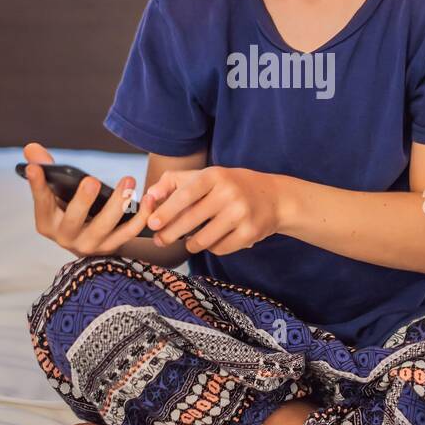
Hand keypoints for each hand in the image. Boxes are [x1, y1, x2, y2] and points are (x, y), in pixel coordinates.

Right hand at [22, 142, 154, 255]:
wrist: (88, 241)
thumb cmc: (68, 209)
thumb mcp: (55, 193)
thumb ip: (45, 169)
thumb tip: (31, 148)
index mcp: (47, 222)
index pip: (40, 203)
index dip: (37, 186)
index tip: (34, 168)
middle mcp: (66, 237)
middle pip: (74, 219)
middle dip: (82, 201)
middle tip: (92, 180)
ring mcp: (90, 245)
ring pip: (105, 226)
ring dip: (118, 204)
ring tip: (128, 180)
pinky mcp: (112, 247)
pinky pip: (129, 232)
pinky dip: (140, 216)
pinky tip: (148, 198)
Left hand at [144, 166, 283, 255]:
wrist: (274, 198)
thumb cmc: (233, 186)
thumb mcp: (208, 176)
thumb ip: (175, 181)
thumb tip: (150, 195)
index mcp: (215, 175)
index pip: (186, 194)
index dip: (167, 210)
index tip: (152, 223)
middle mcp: (229, 193)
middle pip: (192, 219)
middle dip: (171, 233)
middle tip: (159, 240)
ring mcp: (241, 213)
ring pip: (204, 239)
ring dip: (190, 244)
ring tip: (187, 242)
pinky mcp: (250, 233)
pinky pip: (219, 248)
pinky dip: (212, 248)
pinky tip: (213, 241)